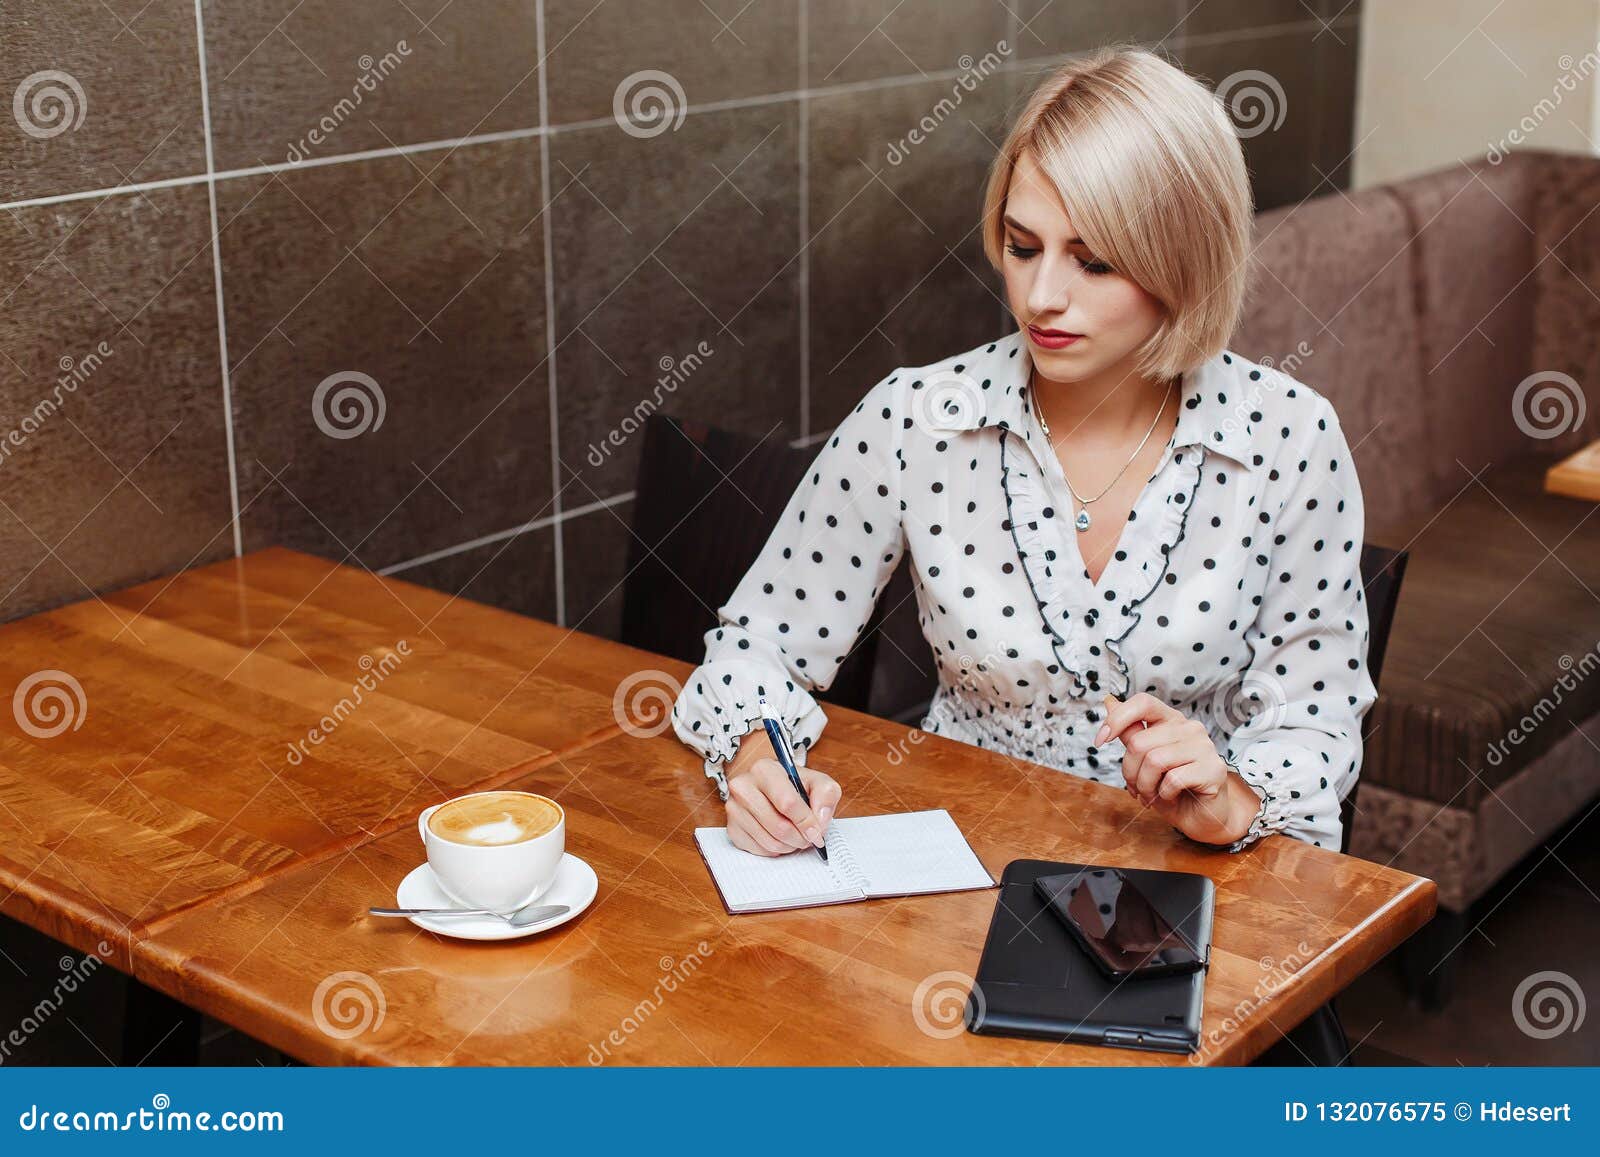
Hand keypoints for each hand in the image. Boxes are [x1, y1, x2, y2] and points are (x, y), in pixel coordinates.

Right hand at [724, 757, 841, 856]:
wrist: (773, 790)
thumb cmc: (795, 786)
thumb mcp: (818, 782)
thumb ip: (826, 795)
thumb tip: (819, 819)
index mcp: (764, 769)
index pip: (787, 803)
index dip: (806, 822)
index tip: (817, 831)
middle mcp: (743, 786)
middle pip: (779, 826)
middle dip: (800, 837)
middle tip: (809, 837)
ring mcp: (734, 808)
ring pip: (770, 842)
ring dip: (790, 845)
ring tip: (796, 835)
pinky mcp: (732, 828)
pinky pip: (759, 850)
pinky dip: (775, 849)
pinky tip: (780, 837)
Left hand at [1095, 693, 1251, 846]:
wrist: (1200, 817)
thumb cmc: (1171, 788)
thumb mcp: (1144, 761)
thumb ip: (1130, 733)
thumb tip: (1110, 702)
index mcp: (1172, 720)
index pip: (1143, 702)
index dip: (1117, 719)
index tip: (1100, 741)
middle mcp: (1191, 728)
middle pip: (1140, 742)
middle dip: (1129, 772)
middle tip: (1136, 788)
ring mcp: (1205, 747)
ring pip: (1154, 761)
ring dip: (1145, 786)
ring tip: (1152, 795)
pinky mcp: (1213, 770)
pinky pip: (1173, 780)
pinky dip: (1163, 795)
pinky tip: (1171, 797)